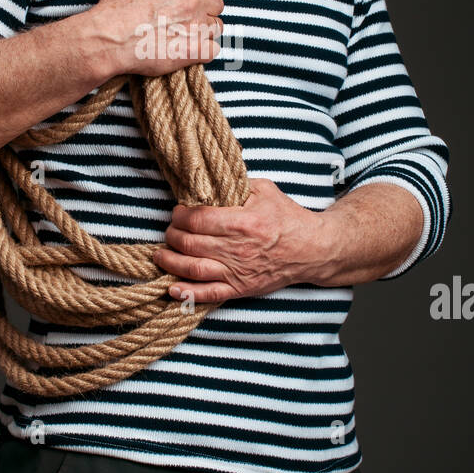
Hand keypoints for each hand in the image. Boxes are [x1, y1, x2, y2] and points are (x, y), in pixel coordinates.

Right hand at [90, 0, 224, 77]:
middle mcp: (193, 0)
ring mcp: (196, 26)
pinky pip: (213, 50)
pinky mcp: (194, 50)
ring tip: (190, 35)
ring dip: (206, 31)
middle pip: (217, 3)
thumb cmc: (113, 9)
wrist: (109, 39)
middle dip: (206, 10)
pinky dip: (205, 52)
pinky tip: (192, 52)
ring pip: (217, 27)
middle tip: (190, 17)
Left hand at [150, 177, 315, 304]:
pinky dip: (187, 293)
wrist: (312, 249)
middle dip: (172, 235)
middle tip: (169, 230)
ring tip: (161, 254)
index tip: (177, 212)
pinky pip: (209, 294)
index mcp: (242, 222)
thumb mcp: (265, 190)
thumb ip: (236, 184)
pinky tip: (171, 287)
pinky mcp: (241, 289)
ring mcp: (237, 271)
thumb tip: (209, 178)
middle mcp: (237, 248)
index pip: (197, 219)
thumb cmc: (288, 217)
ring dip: (170, 261)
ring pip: (193, 268)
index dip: (180, 215)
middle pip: (190, 243)